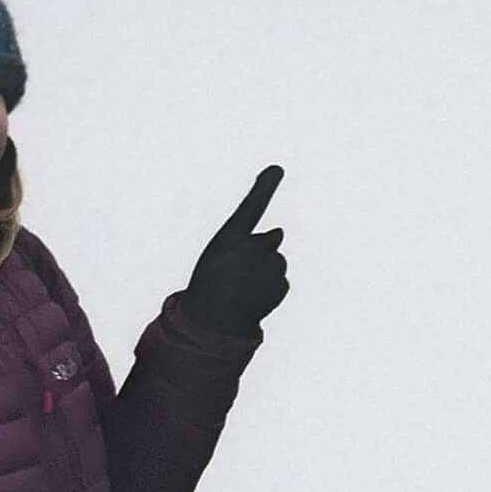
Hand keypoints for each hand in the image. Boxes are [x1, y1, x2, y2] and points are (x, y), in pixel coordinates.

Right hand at [185, 163, 290, 332]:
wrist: (213, 322)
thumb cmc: (210, 283)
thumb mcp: (221, 255)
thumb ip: (249, 239)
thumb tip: (280, 232)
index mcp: (230, 238)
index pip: (251, 207)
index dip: (264, 188)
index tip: (277, 169)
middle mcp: (252, 249)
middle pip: (269, 242)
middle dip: (260, 253)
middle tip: (237, 274)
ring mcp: (268, 268)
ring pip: (276, 261)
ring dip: (265, 271)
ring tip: (243, 287)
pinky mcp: (281, 285)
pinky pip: (280, 281)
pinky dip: (270, 288)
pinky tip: (252, 298)